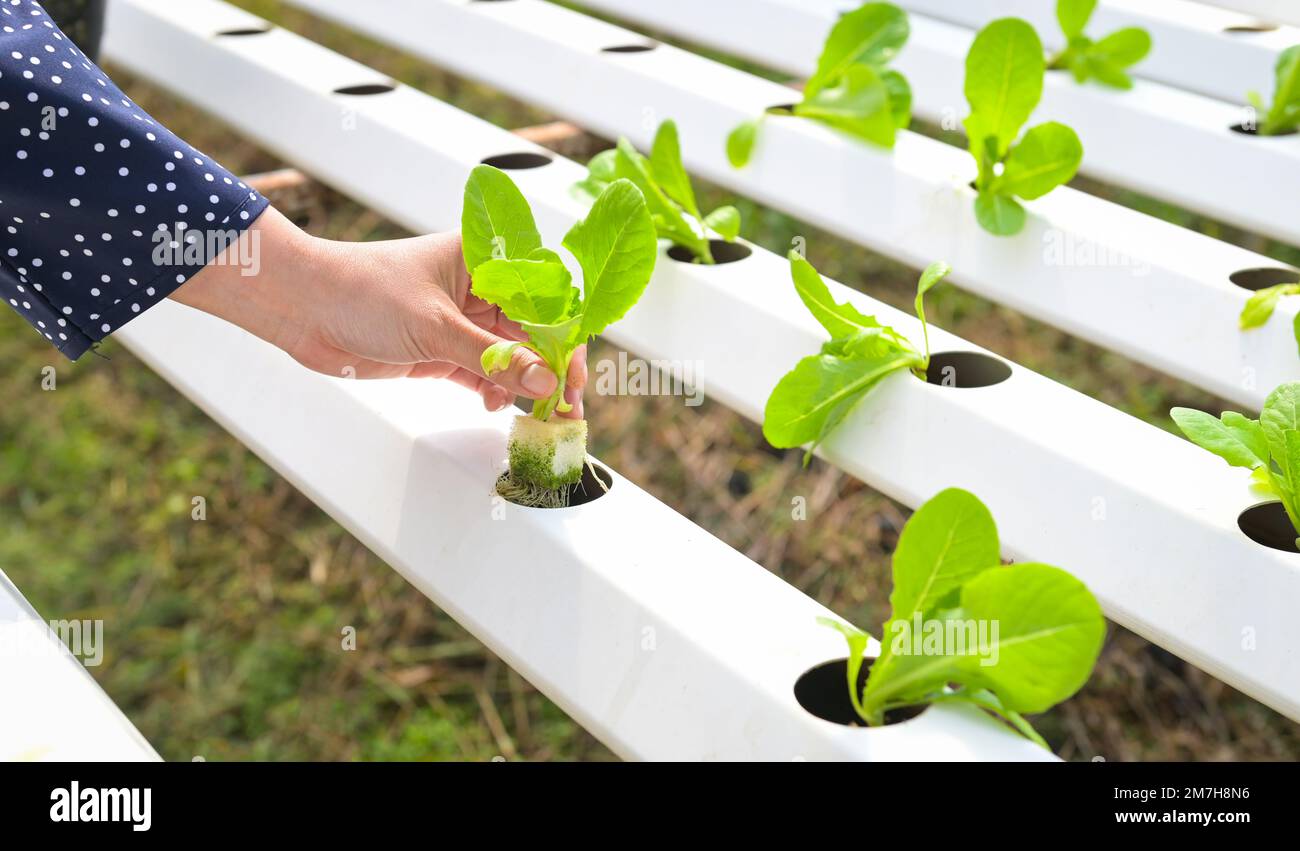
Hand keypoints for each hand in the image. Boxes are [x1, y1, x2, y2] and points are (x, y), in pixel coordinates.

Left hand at [171, 207, 585, 416]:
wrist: (303, 307)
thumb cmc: (360, 289)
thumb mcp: (435, 326)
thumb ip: (493, 358)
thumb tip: (542, 382)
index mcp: (485, 260)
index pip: (546, 296)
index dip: (567, 335)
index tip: (575, 372)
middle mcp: (480, 288)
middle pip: (534, 331)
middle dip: (551, 369)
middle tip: (566, 405)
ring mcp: (462, 320)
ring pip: (512, 356)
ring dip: (524, 385)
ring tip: (533, 414)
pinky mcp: (443, 348)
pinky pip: (485, 372)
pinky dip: (495, 390)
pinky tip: (496, 404)